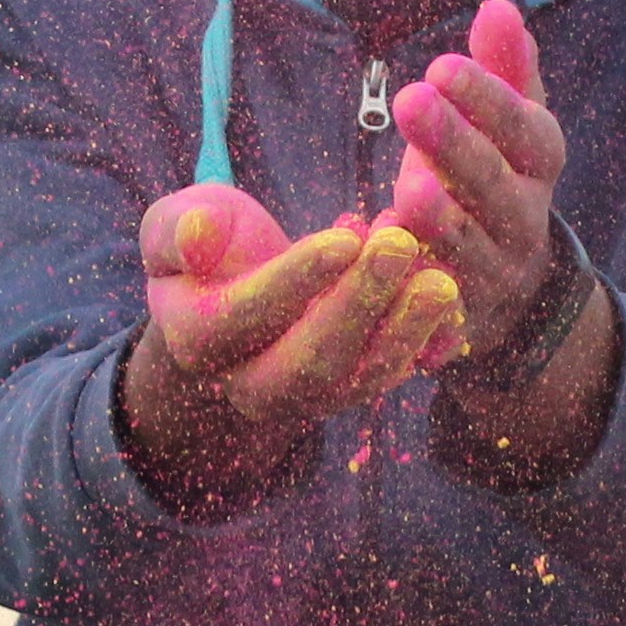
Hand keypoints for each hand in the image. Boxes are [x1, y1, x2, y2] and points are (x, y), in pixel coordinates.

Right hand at [124, 178, 462, 486]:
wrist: (235, 297)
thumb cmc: (206, 250)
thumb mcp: (172, 229)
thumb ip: (174, 230)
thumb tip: (197, 234)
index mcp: (199, 342)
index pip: (246, 318)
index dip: (296, 281)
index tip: (345, 237)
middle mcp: (252, 384)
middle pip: (308, 364)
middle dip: (359, 305)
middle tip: (399, 245)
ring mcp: (309, 395)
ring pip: (359, 380)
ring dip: (406, 330)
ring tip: (440, 279)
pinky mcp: (353, 387)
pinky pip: (394, 374)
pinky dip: (429, 341)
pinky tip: (453, 294)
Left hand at [384, 0, 572, 362]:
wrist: (513, 289)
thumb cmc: (492, 178)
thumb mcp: (506, 125)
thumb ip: (503, 70)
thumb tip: (499, 5)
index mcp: (538, 162)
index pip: (523, 127)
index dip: (487, 98)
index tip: (443, 63)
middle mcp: (524, 219)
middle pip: (494, 185)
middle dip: (455, 144)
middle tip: (412, 99)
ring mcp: (493, 273)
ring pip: (468, 251)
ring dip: (441, 224)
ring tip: (407, 190)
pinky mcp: (459, 319)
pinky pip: (435, 308)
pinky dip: (413, 292)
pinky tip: (381, 266)